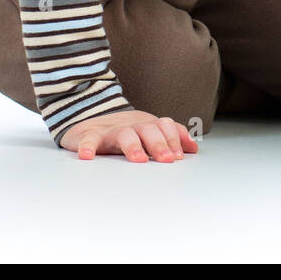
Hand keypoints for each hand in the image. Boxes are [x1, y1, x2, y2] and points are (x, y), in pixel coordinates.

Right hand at [59, 108, 199, 162]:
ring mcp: (110, 130)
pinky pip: (87, 140)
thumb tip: (193, 148)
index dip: (174, 139)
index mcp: (146, 125)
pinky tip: (88, 157)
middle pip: (148, 130)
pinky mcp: (89, 136)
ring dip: (133, 146)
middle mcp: (131, 126)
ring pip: (124, 135)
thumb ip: (171, 137)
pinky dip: (87, 147)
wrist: (90, 119)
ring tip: (139, 159)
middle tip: (167, 160)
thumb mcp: (149, 132)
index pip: (164, 126)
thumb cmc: (125, 131)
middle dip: (159, 144)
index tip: (179, 156)